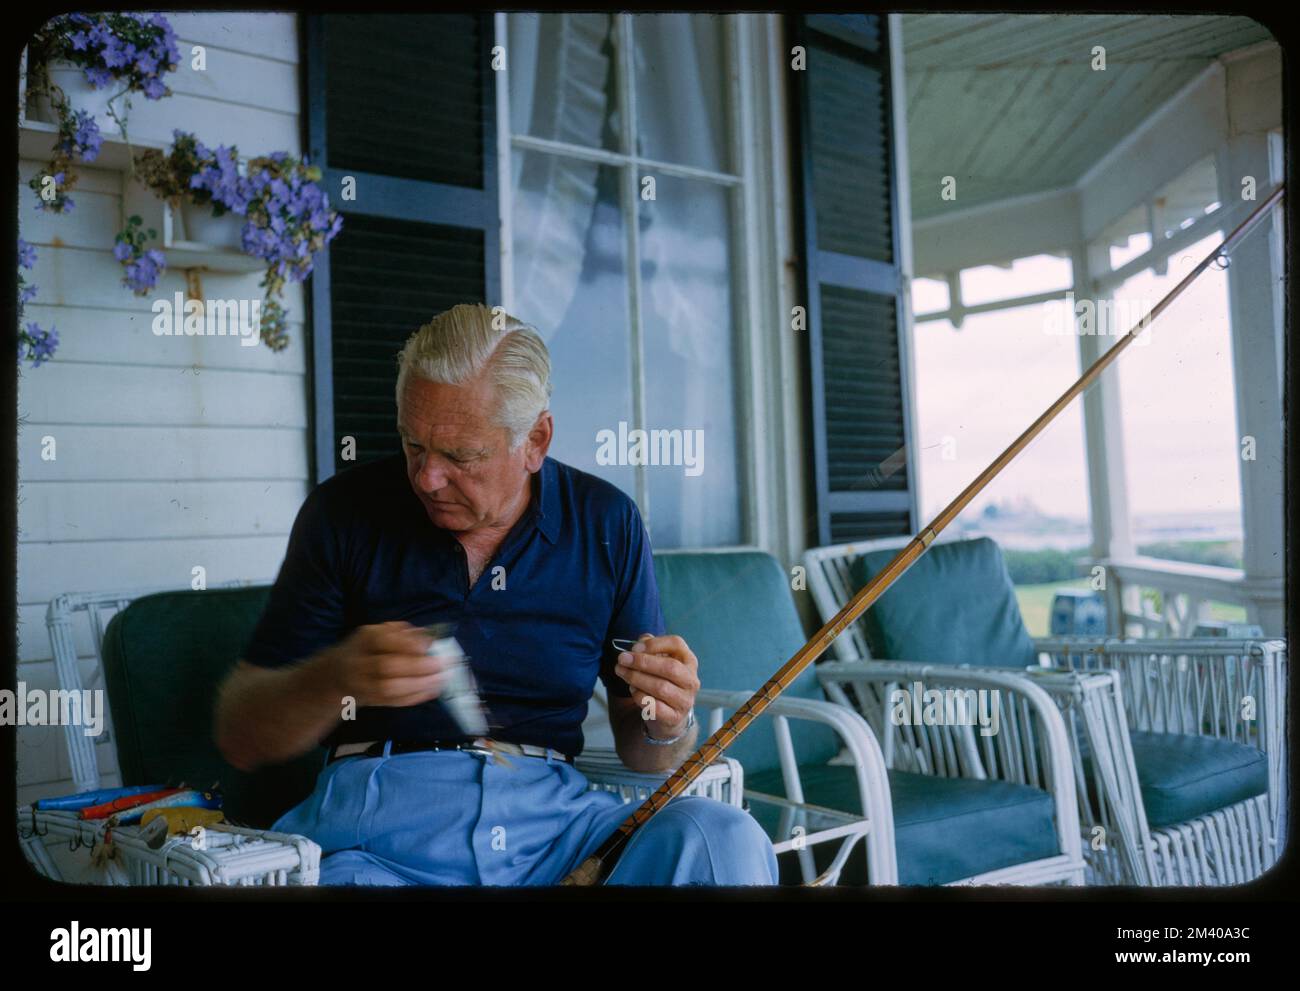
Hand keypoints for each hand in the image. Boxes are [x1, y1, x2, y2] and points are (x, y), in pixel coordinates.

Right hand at [319, 621, 448, 707]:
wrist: (338, 675)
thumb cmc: (368, 649)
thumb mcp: (381, 632)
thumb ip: (403, 633)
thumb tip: (429, 637)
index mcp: (365, 639)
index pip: (382, 640)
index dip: (407, 644)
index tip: (429, 646)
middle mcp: (359, 662)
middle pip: (385, 667)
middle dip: (417, 667)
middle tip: (440, 665)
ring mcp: (362, 684)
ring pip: (389, 688)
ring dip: (419, 685)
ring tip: (441, 679)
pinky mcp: (370, 701)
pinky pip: (393, 702)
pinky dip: (415, 697)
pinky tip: (432, 691)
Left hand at [615, 633, 699, 737]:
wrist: (669, 715)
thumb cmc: (661, 681)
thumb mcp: (658, 661)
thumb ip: (650, 648)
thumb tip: (639, 642)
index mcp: (688, 660)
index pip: (677, 644)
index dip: (654, 644)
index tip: (634, 647)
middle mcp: (691, 680)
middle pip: (669, 667)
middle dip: (642, 662)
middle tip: (622, 659)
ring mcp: (685, 700)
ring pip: (660, 687)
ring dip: (636, 678)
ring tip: (622, 673)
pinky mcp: (674, 717)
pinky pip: (654, 706)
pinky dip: (639, 696)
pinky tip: (632, 690)